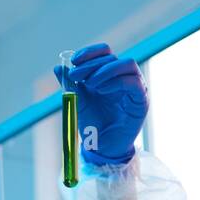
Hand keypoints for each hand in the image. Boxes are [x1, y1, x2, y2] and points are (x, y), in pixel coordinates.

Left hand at [53, 42, 147, 166]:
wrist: (102, 147)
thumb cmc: (93, 124)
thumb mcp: (78, 102)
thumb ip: (71, 85)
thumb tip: (58, 68)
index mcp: (108, 74)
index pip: (104, 52)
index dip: (90, 52)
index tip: (74, 60)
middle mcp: (123, 77)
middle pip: (112, 57)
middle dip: (91, 63)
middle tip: (75, 75)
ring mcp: (135, 87)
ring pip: (127, 64)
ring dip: (105, 70)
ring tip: (90, 84)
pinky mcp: (141, 100)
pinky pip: (134, 82)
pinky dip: (117, 81)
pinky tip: (101, 90)